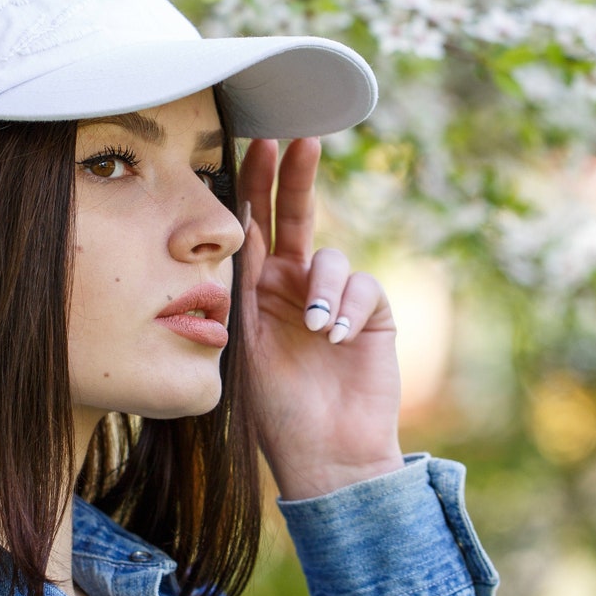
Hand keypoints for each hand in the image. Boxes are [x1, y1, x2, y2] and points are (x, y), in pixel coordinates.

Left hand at [237, 138, 403, 499]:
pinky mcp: (371, 314)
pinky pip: (362, 287)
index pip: (251, 227)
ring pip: (330, 257)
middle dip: (296, 178)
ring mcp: (333, 298)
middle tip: (300, 141)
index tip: (253, 143)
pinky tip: (335, 338)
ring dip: (322, 288)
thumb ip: (238, 291)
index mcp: (255, 289)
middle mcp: (293, 284)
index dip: (252, 185)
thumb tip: (223, 236)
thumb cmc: (272, 408)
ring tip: (315, 329)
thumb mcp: (242, 343)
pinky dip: (348, 307)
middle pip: (295, 217)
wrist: (321, 454)